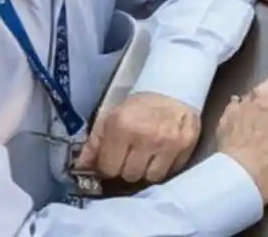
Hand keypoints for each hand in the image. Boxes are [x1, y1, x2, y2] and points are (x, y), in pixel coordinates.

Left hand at [75, 92, 200, 183]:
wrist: (174, 89)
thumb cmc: (139, 106)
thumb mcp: (111, 118)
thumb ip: (95, 144)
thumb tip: (81, 167)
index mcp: (122, 127)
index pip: (108, 168)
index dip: (108, 166)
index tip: (112, 159)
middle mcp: (146, 137)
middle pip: (130, 176)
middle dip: (128, 168)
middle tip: (131, 156)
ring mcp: (169, 143)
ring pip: (152, 178)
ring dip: (147, 170)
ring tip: (148, 156)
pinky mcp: (186, 146)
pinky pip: (171, 172)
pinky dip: (165, 167)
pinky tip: (162, 154)